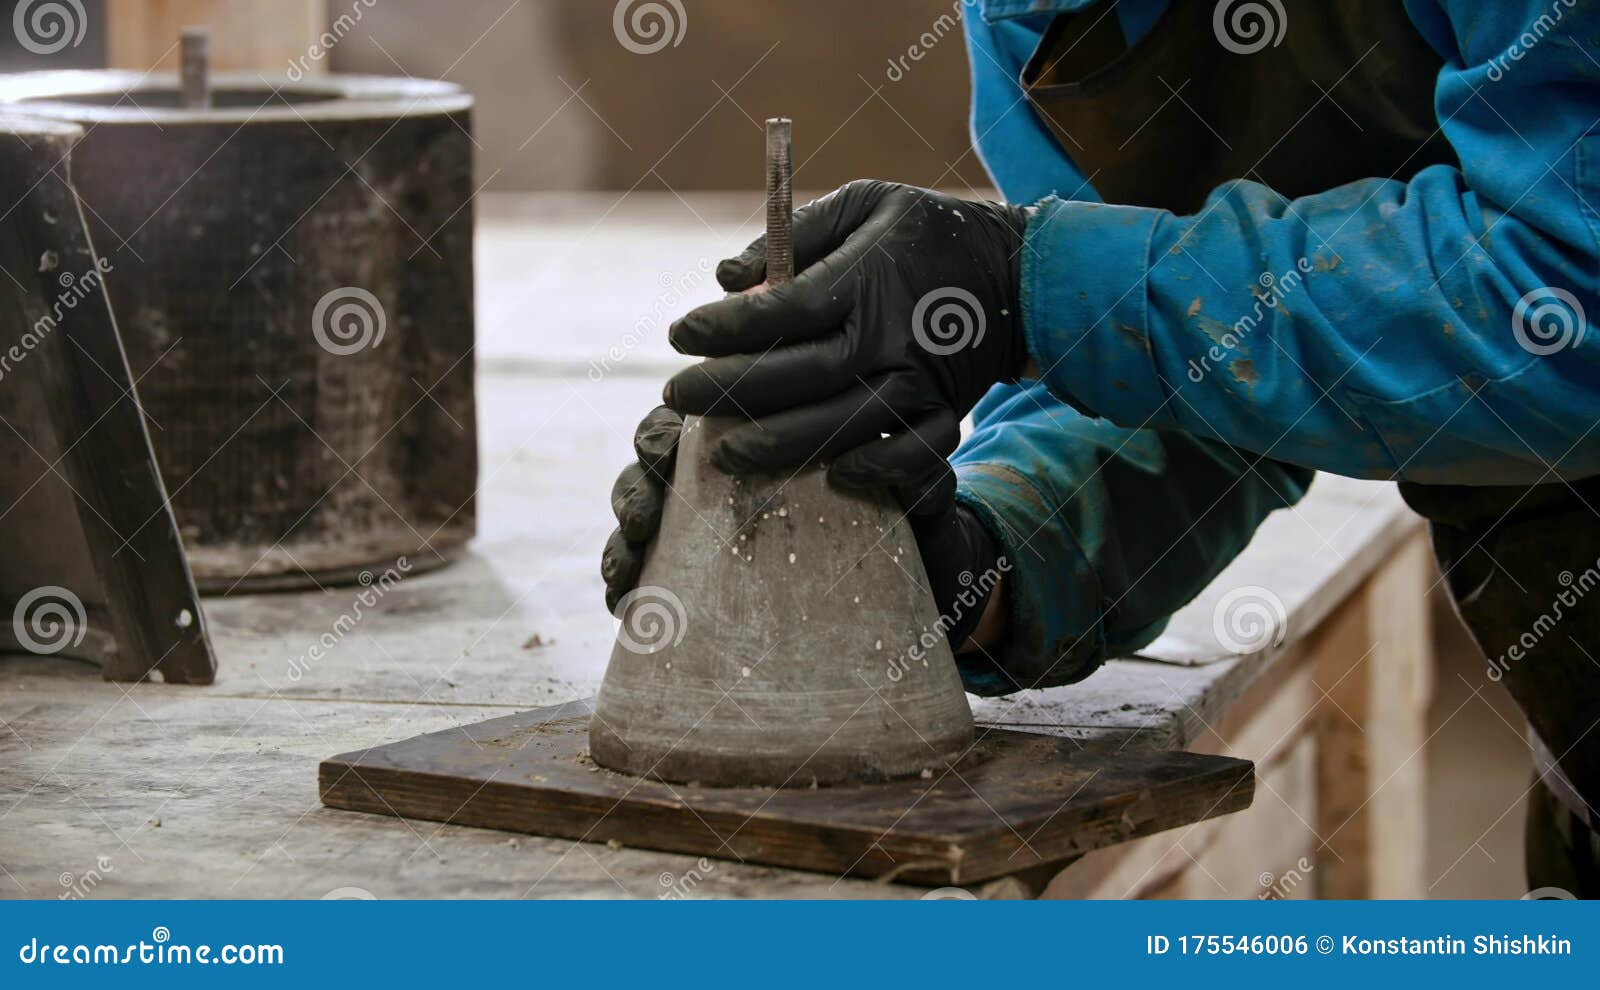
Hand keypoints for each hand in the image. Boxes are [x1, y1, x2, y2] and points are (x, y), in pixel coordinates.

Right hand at [601, 406, 1006, 650]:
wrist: (901, 581)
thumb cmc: (899, 524)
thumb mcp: (907, 497)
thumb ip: (911, 480)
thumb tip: (926, 475)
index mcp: (754, 436)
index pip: (692, 423)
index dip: (665, 434)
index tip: (666, 451)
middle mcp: (715, 476)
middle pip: (650, 469)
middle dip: (635, 490)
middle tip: (645, 518)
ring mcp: (695, 526)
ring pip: (637, 517)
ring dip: (621, 540)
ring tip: (626, 568)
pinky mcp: (686, 575)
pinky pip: (642, 576)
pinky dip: (623, 585)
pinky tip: (620, 602)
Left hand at [661, 180, 1029, 501]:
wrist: (1016, 270)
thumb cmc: (926, 232)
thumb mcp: (866, 202)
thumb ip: (796, 234)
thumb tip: (725, 275)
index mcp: (868, 278)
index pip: (783, 310)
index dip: (724, 327)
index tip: (681, 334)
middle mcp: (891, 336)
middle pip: (800, 376)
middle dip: (731, 390)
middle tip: (680, 397)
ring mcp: (920, 382)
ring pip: (840, 426)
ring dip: (777, 445)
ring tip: (724, 453)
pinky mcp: (947, 412)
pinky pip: (910, 455)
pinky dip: (872, 469)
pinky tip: (828, 475)